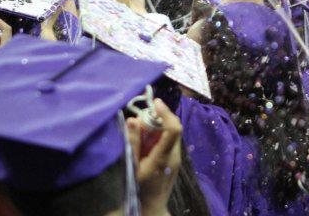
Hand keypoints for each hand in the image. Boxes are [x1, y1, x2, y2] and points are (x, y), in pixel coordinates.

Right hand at [127, 99, 181, 215]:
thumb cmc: (140, 189)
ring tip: (139, 131)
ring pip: (169, 133)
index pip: (173, 129)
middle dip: (157, 118)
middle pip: (171, 127)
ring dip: (156, 127)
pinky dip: (157, 135)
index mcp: (164, 157)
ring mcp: (176, 157)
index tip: (155, 102)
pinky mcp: (174, 158)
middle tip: (139, 120)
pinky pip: (167, 140)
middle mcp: (174, 155)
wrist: (152, 208)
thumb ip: (132, 143)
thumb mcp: (132, 167)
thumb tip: (132, 120)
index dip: (166, 113)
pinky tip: (144, 141)